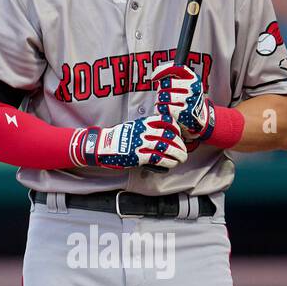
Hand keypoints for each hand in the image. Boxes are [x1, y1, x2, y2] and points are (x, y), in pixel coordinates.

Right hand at [73, 114, 187, 169]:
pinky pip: (158, 158)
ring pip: (167, 147)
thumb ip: (147, 129)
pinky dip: (168, 161)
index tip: (179, 135)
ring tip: (182, 158)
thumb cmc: (118, 137)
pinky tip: (172, 164)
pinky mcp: (139, 155)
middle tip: (183, 150)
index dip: (176, 129)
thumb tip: (162, 137)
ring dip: (177, 154)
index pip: (166, 121)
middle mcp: (144, 131)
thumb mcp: (134, 127)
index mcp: (144, 122)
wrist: (102, 145)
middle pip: (170, 135)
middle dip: (180, 144)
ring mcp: (142, 143)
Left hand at [153, 63, 212, 140]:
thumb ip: (172, 74)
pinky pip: (164, 108)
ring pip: (163, 96)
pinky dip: (159, 109)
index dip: (162, 71)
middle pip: (166, 83)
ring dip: (158, 100)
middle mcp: (193, 88)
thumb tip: (155, 73)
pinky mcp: (184, 114)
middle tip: (164, 95)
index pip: (176, 69)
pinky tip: (162, 110)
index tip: (154, 77)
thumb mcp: (185, 83)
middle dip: (160, 89)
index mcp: (193, 79)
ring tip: (163, 103)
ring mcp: (189, 101)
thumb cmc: (186, 98)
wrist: (199, 117)